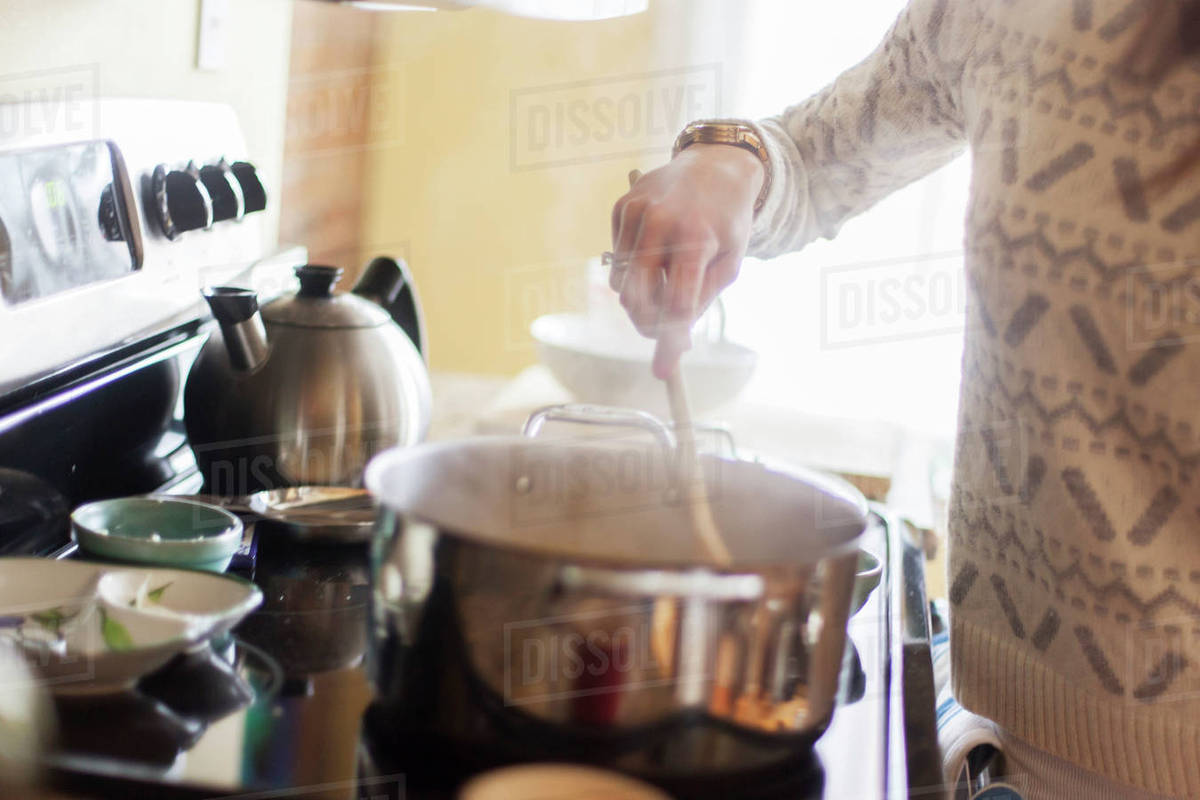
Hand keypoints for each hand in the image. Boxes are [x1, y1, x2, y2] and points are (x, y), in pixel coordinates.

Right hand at [610, 144, 763, 378]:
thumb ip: (698, 310)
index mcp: (697, 238)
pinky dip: (632, 271)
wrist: (715, 165)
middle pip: (637, 300)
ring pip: (620, 285)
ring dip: (639, 298)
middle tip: (664, 326)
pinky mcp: (621, 208)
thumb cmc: (726, 222)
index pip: (675, 305)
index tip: (678, 340)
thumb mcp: (727, 265)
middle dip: (648, 323)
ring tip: (665, 285)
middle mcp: (661, 223)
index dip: (674, 332)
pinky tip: (654, 255)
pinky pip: (615, 262)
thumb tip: (667, 363)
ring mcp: (636, 213)